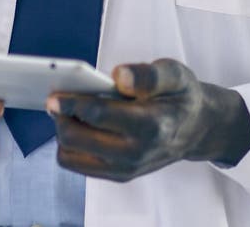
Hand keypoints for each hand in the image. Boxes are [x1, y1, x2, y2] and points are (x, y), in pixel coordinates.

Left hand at [47, 58, 249, 182]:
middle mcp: (135, 153)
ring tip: (72, 110)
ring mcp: (124, 169)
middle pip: (77, 138)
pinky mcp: (117, 176)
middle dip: (61, 117)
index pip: (99, 116)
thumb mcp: (175, 73)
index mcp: (151, 124)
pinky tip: (81, 124)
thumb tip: (119, 76)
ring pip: (70, 155)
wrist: (196, 127)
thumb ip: (148, 74)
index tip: (54, 95)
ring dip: (64, 131)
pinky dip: (70, 144)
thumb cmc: (181, 95)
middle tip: (58, 97)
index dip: (72, 104)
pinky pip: (77, 163)